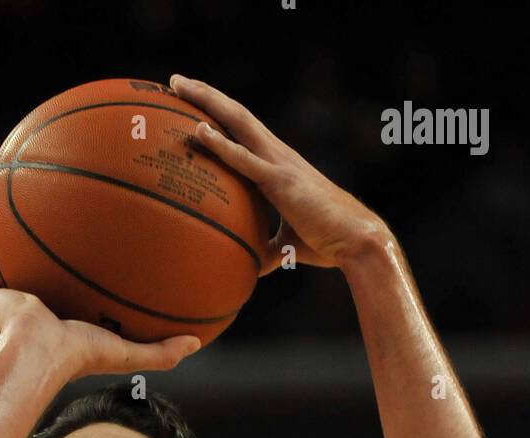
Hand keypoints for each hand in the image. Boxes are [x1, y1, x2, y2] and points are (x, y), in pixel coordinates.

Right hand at [0, 249, 200, 380]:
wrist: (38, 353)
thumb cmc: (80, 356)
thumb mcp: (128, 353)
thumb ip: (161, 352)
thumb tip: (197, 343)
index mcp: (67, 332)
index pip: (78, 313)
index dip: (86, 302)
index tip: (95, 286)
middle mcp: (40, 320)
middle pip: (45, 295)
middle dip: (49, 278)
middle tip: (59, 257)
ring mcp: (15, 309)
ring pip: (12, 285)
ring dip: (14, 267)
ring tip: (17, 242)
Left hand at [169, 75, 389, 271]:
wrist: (354, 241)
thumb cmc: (325, 241)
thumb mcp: (288, 244)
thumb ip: (267, 248)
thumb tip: (249, 265)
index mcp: (278, 165)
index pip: (243, 131)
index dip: (219, 114)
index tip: (191, 103)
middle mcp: (277, 155)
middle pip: (236, 115)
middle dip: (205, 95)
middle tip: (174, 81)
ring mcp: (279, 164)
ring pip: (238, 123)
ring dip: (207, 102)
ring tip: (178, 86)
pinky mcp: (281, 181)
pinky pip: (245, 159)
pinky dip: (221, 145)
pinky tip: (199, 131)